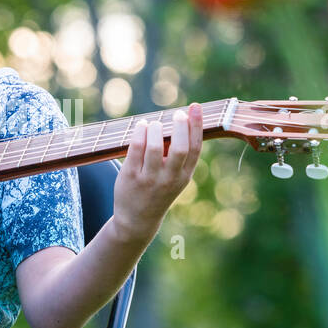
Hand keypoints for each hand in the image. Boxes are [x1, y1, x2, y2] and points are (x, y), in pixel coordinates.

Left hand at [112, 103, 202, 243]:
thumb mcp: (176, 178)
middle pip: (179, 148)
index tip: (195, 107)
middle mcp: (169, 178)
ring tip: (154, 124)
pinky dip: (139, 133)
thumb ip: (180, 156)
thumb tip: (181, 120)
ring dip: (156, 129)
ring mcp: (149, 178)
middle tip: (176, 114)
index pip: (195, 148)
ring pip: (155, 147)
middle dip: (180, 126)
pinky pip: (136, 149)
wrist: (138, 220)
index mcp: (184, 177)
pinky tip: (141, 126)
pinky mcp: (130, 176)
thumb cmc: (159, 191)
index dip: (197, 125)